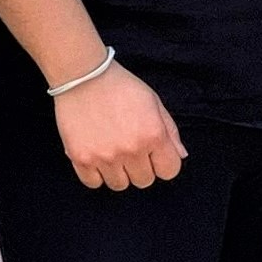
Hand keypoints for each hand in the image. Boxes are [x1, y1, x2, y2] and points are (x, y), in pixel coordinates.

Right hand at [53, 60, 185, 190]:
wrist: (83, 75)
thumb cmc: (120, 86)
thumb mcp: (154, 102)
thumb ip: (170, 131)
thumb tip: (180, 156)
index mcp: (153, 135)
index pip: (169, 171)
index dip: (162, 163)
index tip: (152, 153)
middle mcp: (131, 149)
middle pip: (144, 181)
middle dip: (140, 167)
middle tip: (128, 147)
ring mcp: (105, 156)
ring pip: (119, 185)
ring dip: (118, 172)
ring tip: (111, 150)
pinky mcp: (81, 158)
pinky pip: (93, 183)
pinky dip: (95, 174)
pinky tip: (96, 155)